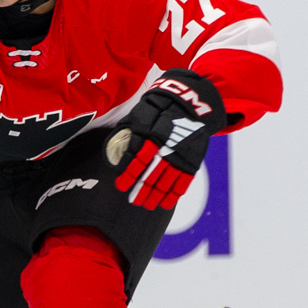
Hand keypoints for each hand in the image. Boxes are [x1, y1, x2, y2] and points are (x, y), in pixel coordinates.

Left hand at [111, 69, 226, 210]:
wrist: (191, 102)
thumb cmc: (159, 108)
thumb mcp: (141, 114)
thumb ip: (128, 132)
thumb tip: (115, 151)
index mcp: (150, 132)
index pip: (137, 157)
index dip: (128, 173)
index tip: (120, 186)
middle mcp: (165, 145)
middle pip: (152, 172)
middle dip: (141, 189)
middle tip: (133, 200)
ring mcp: (180, 153)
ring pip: (167, 178)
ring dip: (156, 194)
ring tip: (147, 205)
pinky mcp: (192, 158)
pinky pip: (184, 179)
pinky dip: (175, 193)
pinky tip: (166, 203)